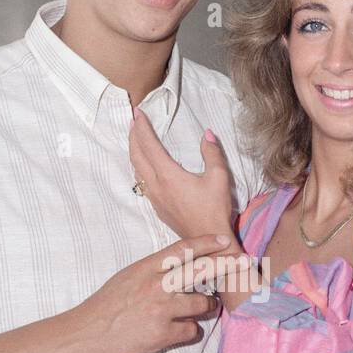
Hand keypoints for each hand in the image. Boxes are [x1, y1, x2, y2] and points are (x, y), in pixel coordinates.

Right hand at [77, 235, 234, 352]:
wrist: (85, 335)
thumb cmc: (105, 307)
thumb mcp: (127, 278)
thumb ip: (153, 272)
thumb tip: (178, 268)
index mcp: (146, 268)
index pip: (183, 249)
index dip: (206, 243)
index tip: (224, 239)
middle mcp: (157, 286)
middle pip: (202, 270)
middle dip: (227, 265)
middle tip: (244, 263)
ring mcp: (161, 310)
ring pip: (203, 304)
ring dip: (207, 308)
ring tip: (202, 309)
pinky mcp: (163, 334)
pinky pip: (192, 330)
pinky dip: (188, 332)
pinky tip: (175, 332)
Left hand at [129, 108, 234, 238]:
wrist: (208, 241)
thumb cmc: (215, 209)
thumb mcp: (219, 177)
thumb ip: (212, 152)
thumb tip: (207, 134)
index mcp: (168, 175)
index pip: (149, 144)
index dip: (142, 127)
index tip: (138, 112)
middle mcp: (156, 185)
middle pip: (136, 156)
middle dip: (133, 136)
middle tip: (133, 121)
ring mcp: (154, 198)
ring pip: (136, 170)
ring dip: (134, 152)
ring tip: (136, 139)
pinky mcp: (158, 207)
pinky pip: (142, 183)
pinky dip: (139, 167)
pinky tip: (145, 165)